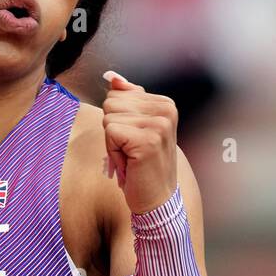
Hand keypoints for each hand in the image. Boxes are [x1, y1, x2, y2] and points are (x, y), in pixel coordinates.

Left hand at [101, 70, 178, 215]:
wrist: (157, 200)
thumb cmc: (142, 166)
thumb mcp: (134, 128)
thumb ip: (126, 100)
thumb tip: (111, 76)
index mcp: (164, 103)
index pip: (118, 94)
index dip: (117, 120)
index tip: (133, 140)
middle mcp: (166, 109)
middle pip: (111, 102)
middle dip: (112, 130)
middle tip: (130, 151)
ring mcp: (159, 124)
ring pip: (109, 117)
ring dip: (112, 142)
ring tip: (130, 157)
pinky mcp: (148, 140)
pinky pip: (110, 131)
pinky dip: (112, 151)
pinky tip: (129, 162)